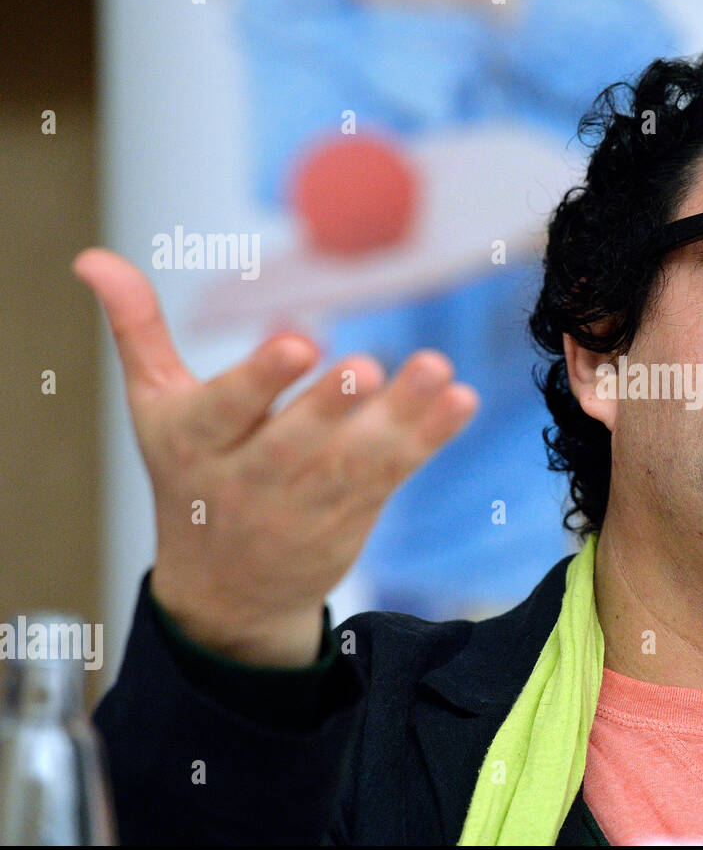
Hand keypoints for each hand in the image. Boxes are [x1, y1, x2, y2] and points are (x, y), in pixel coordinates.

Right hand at [74, 248, 478, 666]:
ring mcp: (306, 501)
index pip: (225, 410)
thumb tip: (93, 258)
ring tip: (437, 371)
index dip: (259, 379)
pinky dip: (429, 439)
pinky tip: (461, 400)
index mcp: (196, 442)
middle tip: (363, 367)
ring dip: (400, 417)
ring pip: (355, 460)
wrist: (226, 591)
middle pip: (292, 444)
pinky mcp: (353, 511)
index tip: (298, 340)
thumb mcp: (155, 409)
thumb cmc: (191, 476)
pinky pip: (393, 474)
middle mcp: (250, 477)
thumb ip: (137, 332)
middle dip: (327, 407)